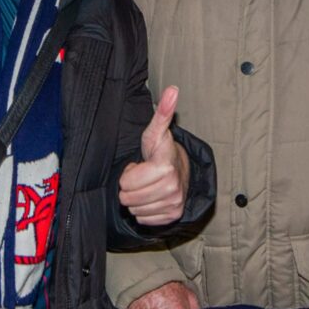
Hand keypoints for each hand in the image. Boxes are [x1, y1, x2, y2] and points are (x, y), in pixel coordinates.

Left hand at [118, 86, 188, 225]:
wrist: (181, 171)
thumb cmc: (161, 150)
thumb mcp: (156, 132)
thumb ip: (162, 112)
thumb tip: (173, 89)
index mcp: (165, 167)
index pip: (127, 183)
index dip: (129, 173)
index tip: (141, 164)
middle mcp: (172, 188)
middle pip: (127, 198)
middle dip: (131, 186)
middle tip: (142, 175)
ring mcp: (173, 204)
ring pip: (134, 210)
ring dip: (137, 198)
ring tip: (147, 185)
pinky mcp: (172, 216)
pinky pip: (143, 219)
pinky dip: (144, 210)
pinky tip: (152, 197)